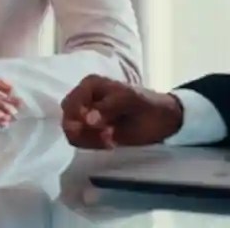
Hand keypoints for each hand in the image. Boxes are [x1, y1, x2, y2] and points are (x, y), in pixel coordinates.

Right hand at [61, 75, 183, 149]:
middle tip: (108, 134)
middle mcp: (83, 99)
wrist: (162, 120)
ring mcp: (85, 117)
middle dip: (85, 131)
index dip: (79, 117)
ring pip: (72, 133)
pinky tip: (111, 143)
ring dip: (91, 140)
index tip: (99, 126)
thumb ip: (108, 107)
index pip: (71, 103)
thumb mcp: (131, 100)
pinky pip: (80, 142)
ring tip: (111, 138)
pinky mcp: (91, 132)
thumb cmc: (146, 103)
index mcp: (89, 85)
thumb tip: (88, 120)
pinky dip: (93, 145)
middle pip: (67, 119)